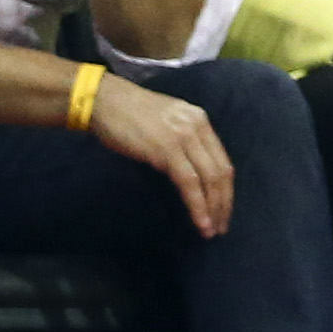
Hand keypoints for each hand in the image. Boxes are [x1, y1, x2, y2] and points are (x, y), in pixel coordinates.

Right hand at [88, 77, 235, 237]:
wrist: (106, 101)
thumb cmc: (129, 116)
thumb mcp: (167, 123)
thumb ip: (182, 141)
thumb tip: (190, 169)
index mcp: (200, 120)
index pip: (223, 160)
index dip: (226, 189)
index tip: (223, 211)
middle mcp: (198, 127)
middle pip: (221, 171)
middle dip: (224, 203)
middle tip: (221, 228)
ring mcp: (184, 137)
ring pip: (209, 179)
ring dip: (213, 209)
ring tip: (211, 230)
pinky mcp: (167, 150)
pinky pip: (189, 182)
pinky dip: (197, 205)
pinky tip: (199, 222)